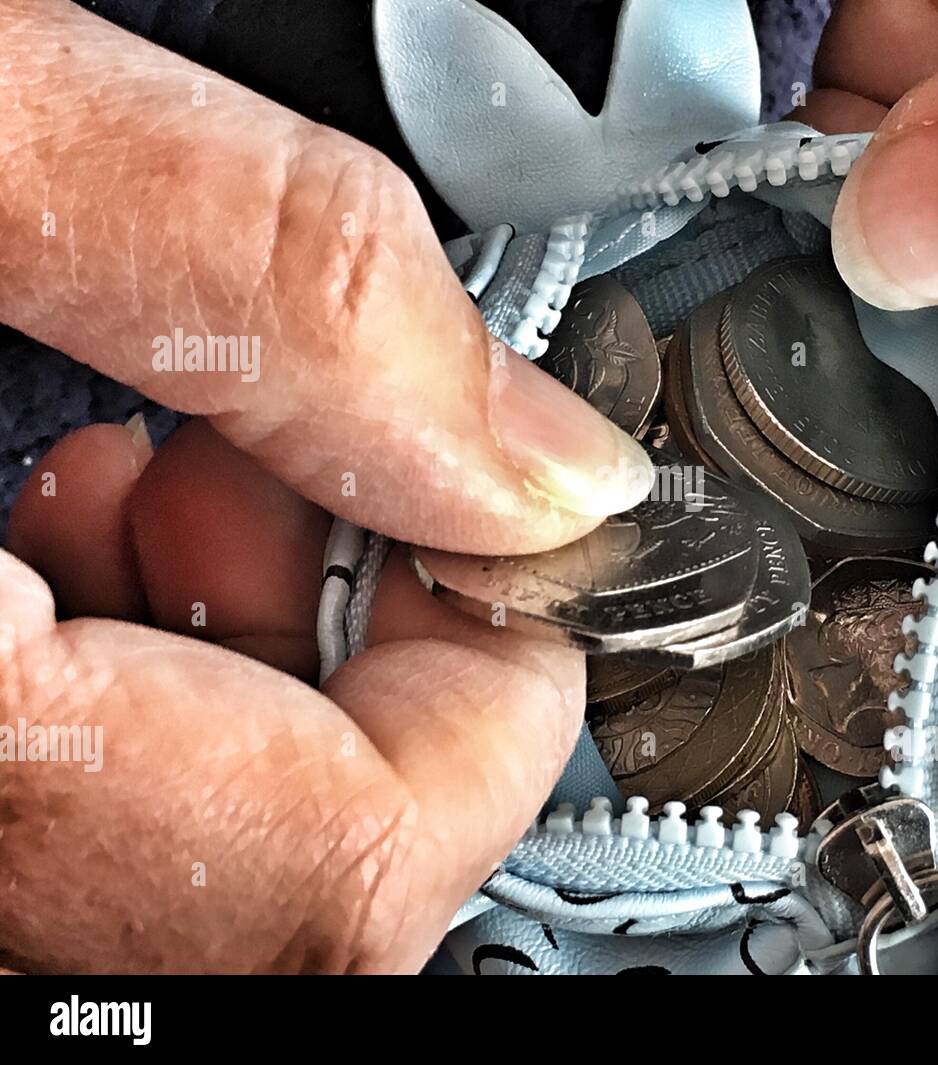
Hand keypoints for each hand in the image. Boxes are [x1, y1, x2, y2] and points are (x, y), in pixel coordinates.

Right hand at [0, 0, 649, 971]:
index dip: (498, 699)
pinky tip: (74, 502)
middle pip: (293, 882)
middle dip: (366, 660)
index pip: (350, 872)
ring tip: (166, 456)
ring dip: (241, 649)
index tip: (518, 534)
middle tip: (302, 464)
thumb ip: (266, 289)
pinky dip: (139, 655)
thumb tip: (534, 450)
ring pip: (195, 853)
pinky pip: (98, 793)